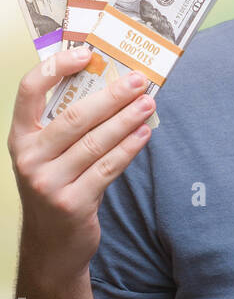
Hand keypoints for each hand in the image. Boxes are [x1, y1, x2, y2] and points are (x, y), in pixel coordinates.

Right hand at [8, 48, 154, 283]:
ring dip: (126, 119)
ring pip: (95, 142)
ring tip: (148, 102)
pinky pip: (108, 168)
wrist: (51, 245)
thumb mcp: (50, 155)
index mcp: (20, 137)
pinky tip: (145, 133)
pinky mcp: (72, 202)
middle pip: (74, 117)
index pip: (28, 91)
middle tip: (138, 79)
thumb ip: (68, 126)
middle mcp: (28, 157)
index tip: (85, 53)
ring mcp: (48, 182)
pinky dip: (129, 148)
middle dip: (111, 95)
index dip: (55, 68)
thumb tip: (112, 87)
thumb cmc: (57, 187)